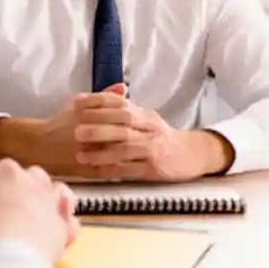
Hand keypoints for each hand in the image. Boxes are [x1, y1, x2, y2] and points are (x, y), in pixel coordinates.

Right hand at [0, 159, 79, 262]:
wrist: (11, 256)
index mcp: (8, 172)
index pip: (0, 169)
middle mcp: (35, 183)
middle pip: (31, 176)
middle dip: (22, 187)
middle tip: (7, 205)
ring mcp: (53, 205)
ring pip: (56, 192)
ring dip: (48, 199)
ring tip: (34, 212)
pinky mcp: (64, 229)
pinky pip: (69, 221)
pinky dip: (64, 223)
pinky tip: (55, 228)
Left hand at [72, 91, 233, 180]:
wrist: (192, 155)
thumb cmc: (162, 137)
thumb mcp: (148, 120)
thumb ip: (126, 110)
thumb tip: (102, 96)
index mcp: (145, 116)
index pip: (120, 104)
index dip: (98, 102)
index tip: (76, 103)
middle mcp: (150, 130)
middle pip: (123, 124)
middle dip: (98, 127)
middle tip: (76, 130)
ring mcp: (153, 150)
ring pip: (125, 149)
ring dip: (102, 152)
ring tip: (81, 154)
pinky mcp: (154, 169)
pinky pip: (130, 169)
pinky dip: (112, 170)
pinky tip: (96, 172)